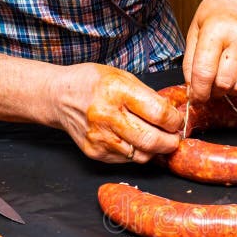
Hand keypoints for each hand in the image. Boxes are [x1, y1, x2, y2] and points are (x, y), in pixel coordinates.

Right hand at [54, 64, 182, 163]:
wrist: (59, 97)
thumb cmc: (93, 84)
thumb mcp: (123, 77)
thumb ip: (149, 96)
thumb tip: (173, 116)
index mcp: (116, 91)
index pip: (158, 113)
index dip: (174, 120)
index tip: (177, 121)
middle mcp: (106, 116)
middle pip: (151, 139)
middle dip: (171, 141)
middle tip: (175, 137)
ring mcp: (99, 137)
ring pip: (142, 155)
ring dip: (156, 150)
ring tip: (159, 140)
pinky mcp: (95, 152)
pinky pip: (127, 159)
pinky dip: (138, 153)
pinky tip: (138, 142)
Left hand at [182, 0, 236, 102]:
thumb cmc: (218, 12)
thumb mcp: (196, 28)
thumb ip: (190, 60)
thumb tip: (192, 90)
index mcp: (216, 29)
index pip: (205, 72)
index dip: (198, 92)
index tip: (196, 98)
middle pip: (224, 83)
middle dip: (213, 91)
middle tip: (210, 86)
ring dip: (231, 91)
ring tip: (225, 81)